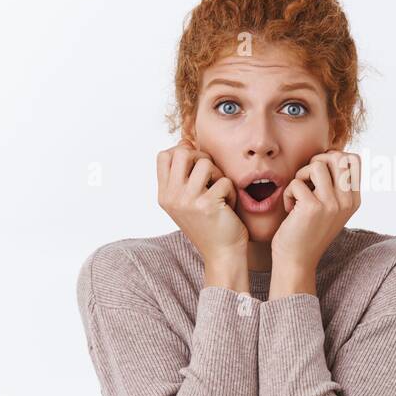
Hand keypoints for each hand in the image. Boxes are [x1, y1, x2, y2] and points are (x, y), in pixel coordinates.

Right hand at [156, 138, 247, 266]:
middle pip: (182, 152)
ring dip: (218, 174)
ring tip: (220, 191)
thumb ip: (182, 176)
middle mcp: (171, 197)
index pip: (164, 155)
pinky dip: (232, 192)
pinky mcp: (206, 204)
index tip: (195, 167)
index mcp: (163, 195)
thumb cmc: (208, 224)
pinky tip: (228, 206)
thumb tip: (185, 142)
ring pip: (205, 162)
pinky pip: (224, 180)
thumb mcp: (186, 200)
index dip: (183, 152)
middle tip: (209, 175)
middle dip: (201, 157)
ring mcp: (187, 201)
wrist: (221, 253)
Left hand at [272, 149, 360, 268]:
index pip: (354, 159)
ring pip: (316, 165)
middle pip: (337, 157)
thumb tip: (328, 156)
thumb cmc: (307, 232)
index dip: (333, 157)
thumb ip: (334, 187)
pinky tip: (289, 209)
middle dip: (316, 162)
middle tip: (306, 180)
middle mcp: (347, 201)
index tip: (318, 172)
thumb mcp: (330, 209)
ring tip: (297, 194)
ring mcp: (332, 204)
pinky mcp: (312, 208)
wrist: (297, 261)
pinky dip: (288, 193)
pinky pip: (296, 182)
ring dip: (300, 176)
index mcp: (354, 200)